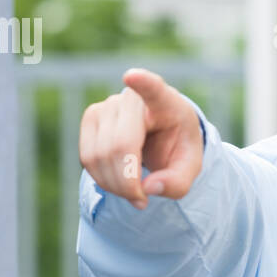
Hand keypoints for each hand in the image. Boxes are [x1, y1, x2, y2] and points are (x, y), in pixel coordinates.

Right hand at [78, 67, 203, 209]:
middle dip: (127, 183)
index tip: (132, 76)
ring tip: (134, 193)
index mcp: (166, 102)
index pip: (154, 89)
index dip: (143, 83)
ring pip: (98, 155)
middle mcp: (132, 99)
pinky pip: (87, 158)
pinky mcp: (90, 118)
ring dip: (114, 185)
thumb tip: (148, 188)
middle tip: (142, 200)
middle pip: (120, 145)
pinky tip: (119, 182)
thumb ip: (177, 182)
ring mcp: (107, 106)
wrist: (161, 136)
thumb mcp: (189, 168)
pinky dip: (102, 179)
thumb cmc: (177, 148)